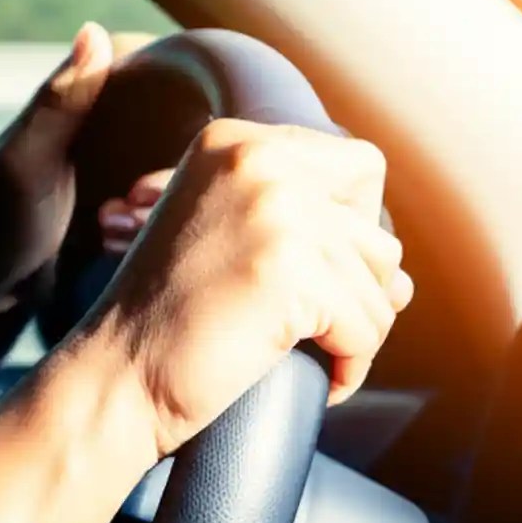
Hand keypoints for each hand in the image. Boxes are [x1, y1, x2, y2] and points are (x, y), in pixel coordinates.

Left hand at [0, 24, 155, 312]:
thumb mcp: (28, 160)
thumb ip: (63, 101)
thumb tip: (94, 29)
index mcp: (87, 114)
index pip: (163, 110)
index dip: (170, 153)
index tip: (139, 189)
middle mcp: (103, 141)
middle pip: (172, 156)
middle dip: (161, 193)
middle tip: (124, 213)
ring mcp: (106, 183)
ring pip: (165, 194)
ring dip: (148, 219)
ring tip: (109, 234)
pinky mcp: (105, 222)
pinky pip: (148, 225)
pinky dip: (137, 237)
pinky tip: (108, 248)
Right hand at [81, 119, 413, 457]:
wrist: (115, 378)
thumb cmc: (172, 324)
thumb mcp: (231, 242)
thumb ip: (306, 231)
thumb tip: (406, 283)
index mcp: (237, 142)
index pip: (359, 166)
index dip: (358, 230)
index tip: (325, 277)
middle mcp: (260, 160)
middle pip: (377, 230)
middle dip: (362, 291)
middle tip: (321, 329)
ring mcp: (276, 210)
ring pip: (381, 284)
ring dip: (358, 333)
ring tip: (316, 357)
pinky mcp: (289, 269)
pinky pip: (368, 326)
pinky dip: (350, 365)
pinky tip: (319, 380)